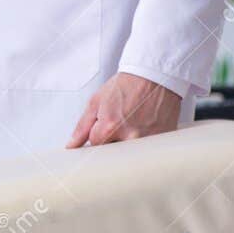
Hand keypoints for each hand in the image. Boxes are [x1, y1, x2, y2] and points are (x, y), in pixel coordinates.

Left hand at [66, 72, 180, 148]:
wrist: (153, 77)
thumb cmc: (125, 86)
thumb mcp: (96, 102)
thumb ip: (82, 127)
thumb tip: (72, 146)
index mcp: (111, 126)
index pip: (96, 145)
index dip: (97, 136)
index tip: (102, 128)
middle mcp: (130, 136)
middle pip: (114, 153)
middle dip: (112, 143)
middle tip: (118, 126)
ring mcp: (148, 140)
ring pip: (130, 154)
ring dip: (127, 144)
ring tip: (131, 125)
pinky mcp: (162, 141)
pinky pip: (147, 151)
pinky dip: (143, 144)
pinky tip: (143, 127)